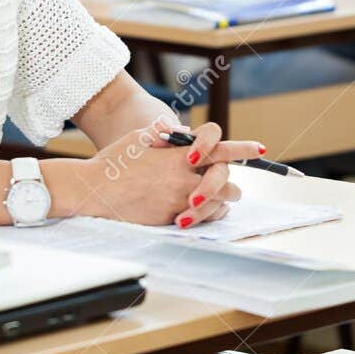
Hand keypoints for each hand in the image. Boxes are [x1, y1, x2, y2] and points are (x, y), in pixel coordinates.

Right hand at [61, 121, 257, 227]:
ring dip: (219, 202)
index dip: (243, 148)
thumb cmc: (113, 162)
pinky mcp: (171, 218)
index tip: (260, 149)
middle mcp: (184, 178)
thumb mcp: (140, 138)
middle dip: (231, 185)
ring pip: (217, 204)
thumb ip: (168, 135)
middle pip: (227, 182)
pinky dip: (203, 216)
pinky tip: (195, 212)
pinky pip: (200, 219)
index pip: (220, 149)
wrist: (94, 191)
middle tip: (231, 186)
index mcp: (179, 155)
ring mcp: (179, 200)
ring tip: (211, 200)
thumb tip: (185, 133)